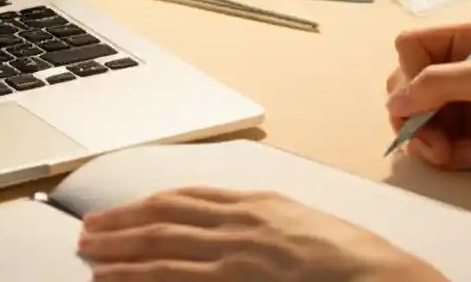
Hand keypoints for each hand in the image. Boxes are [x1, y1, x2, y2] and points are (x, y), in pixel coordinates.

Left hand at [78, 187, 444, 280]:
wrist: (382, 279)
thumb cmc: (356, 262)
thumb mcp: (306, 225)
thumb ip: (265, 221)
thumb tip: (235, 226)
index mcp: (258, 203)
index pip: (187, 197)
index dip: (148, 203)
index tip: (125, 210)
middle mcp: (239, 222)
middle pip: (162, 215)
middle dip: (120, 222)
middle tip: (88, 230)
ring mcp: (234, 254)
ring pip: (158, 245)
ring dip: (117, 250)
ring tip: (89, 255)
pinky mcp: (233, 281)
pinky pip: (172, 277)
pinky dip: (137, 277)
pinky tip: (112, 280)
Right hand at [385, 23, 470, 183]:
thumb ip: (435, 84)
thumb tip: (393, 103)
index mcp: (462, 40)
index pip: (408, 47)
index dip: (408, 73)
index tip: (425, 99)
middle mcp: (456, 68)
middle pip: (404, 87)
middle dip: (414, 117)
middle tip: (436, 142)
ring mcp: (461, 104)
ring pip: (414, 120)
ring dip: (429, 142)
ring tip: (455, 155)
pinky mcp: (467, 135)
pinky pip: (433, 144)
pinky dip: (445, 155)